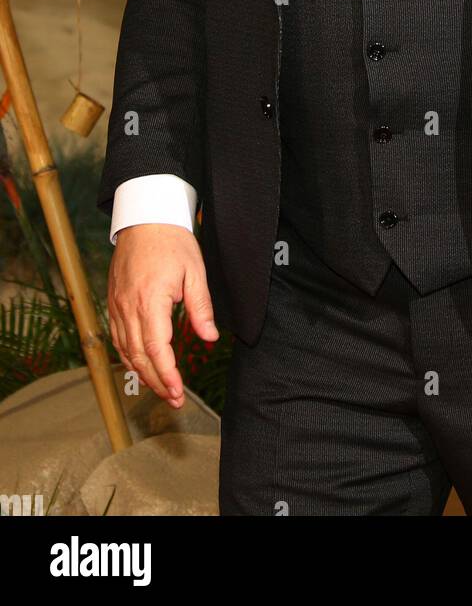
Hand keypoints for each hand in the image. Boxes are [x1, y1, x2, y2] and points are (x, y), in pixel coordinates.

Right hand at [108, 223, 218, 408]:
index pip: (157, 349)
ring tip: (161, 388)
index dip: (167, 375)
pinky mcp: (113, 303)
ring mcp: (117, 306)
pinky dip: (130, 356)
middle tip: (174, 400)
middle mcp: (128, 308)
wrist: (146, 218)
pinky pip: (118, 338)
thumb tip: (209, 338)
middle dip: (156, 382)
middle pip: (139, 357)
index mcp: (151, 301)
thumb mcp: (195, 272)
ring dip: (142, 373)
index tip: (178, 393)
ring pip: (126, 351)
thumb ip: (201, 308)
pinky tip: (142, 365)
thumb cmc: (173, 242)